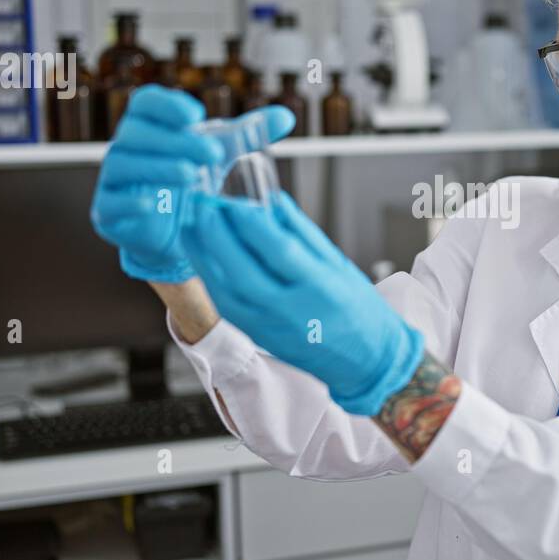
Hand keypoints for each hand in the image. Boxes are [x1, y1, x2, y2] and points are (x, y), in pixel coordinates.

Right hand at [90, 84, 293, 282]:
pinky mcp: (108, 213)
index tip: (197, 113)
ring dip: (158, 167)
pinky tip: (157, 205)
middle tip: (212, 153)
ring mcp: (113, 180)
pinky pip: (111, 203)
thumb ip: (248, 134)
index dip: (167, 104)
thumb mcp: (222, 156)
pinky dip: (132, 203)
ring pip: (123, 164)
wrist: (176, 232)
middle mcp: (125, 149)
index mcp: (149, 127)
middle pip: (137, 132)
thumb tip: (287, 116)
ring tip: (192, 174)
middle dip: (174, 140)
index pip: (147, 103)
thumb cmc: (194, 182)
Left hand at [180, 190, 424, 415]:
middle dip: (216, 235)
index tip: (232, 200)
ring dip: (203, 256)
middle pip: (242, 271)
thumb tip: (272, 200)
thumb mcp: (339, 263)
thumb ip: (302, 231)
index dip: (250, 223)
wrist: (365, 360)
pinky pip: (226, 305)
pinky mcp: (258, 336)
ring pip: (226, 291)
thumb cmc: (358, 310)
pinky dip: (211, 278)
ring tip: (192, 227)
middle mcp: (292, 310)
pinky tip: (203, 256)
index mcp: (320, 286)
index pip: (278, 250)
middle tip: (202, 206)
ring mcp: (272, 328)